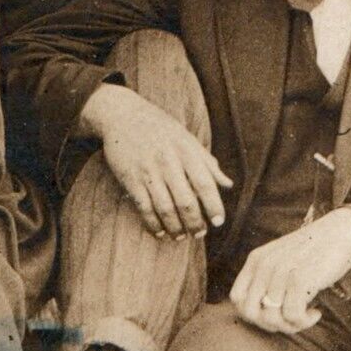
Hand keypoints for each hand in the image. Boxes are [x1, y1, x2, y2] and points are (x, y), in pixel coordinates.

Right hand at [81, 83, 231, 238]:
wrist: (122, 115)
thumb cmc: (159, 128)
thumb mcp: (186, 139)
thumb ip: (207, 162)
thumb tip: (228, 184)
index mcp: (185, 150)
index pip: (205, 183)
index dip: (214, 205)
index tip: (218, 222)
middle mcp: (168, 161)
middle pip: (186, 201)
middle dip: (195, 224)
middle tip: (199, 233)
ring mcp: (147, 171)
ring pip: (165, 208)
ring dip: (175, 228)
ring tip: (180, 236)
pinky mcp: (130, 178)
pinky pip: (144, 208)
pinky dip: (153, 224)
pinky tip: (159, 232)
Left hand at [229, 209, 350, 334]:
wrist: (340, 232)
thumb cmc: (313, 253)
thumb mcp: (281, 261)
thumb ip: (267, 280)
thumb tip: (261, 316)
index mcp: (255, 260)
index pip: (236, 299)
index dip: (252, 315)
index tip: (275, 314)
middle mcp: (263, 265)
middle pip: (251, 313)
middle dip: (272, 325)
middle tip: (292, 320)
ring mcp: (280, 271)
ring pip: (272, 318)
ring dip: (291, 325)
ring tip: (306, 317)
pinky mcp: (300, 279)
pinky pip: (293, 316)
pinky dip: (305, 321)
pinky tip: (316, 312)